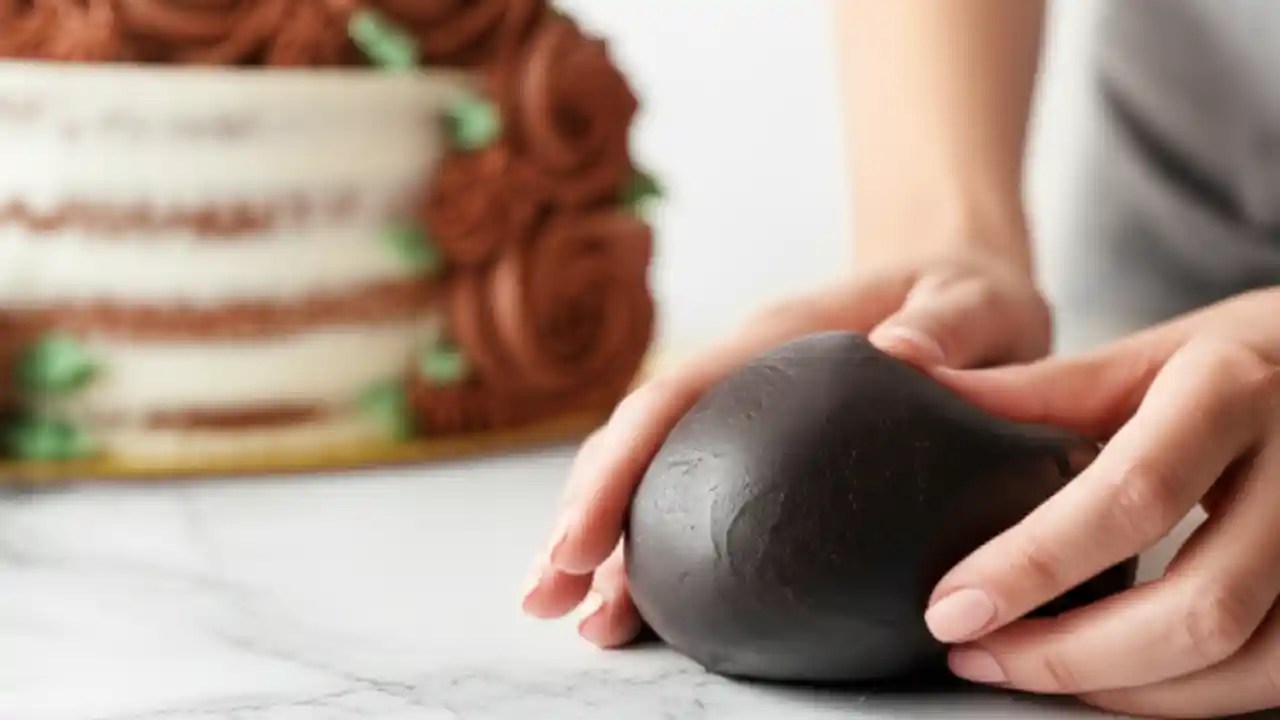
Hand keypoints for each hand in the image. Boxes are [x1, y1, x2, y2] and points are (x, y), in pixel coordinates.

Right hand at [521, 252, 1049, 646]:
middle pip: (638, 442)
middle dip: (583, 517)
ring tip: (572, 615)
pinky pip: (691, 496)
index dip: (620, 466)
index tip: (582, 537)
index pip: (674, 398)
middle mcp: (738, 376)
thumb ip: (943, 326)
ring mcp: (740, 414)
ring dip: (603, 543)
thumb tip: (899, 357)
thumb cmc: (964, 297)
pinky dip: (656, 547)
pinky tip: (636, 604)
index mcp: (772, 340)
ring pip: (650, 474)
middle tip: (547, 597)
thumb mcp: (975, 301)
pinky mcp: (754, 449)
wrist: (955, 286)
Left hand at [924, 292, 1279, 717]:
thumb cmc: (1237, 363)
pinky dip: (1183, 696)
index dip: (1033, 565)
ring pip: (1245, 660)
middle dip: (1073, 655)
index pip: (1130, 497)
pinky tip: (1110, 679)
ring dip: (1124, 689)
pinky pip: (1274, 677)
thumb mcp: (1142, 357)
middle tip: (976, 656)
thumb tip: (903, 372)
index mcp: (1229, 393)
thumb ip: (1032, 388)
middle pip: (1200, 606)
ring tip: (1026, 670)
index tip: (950, 607)